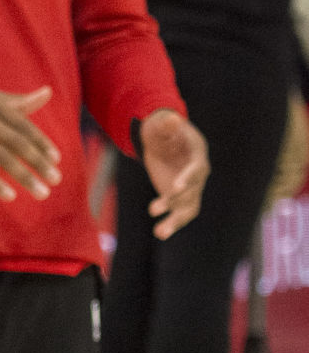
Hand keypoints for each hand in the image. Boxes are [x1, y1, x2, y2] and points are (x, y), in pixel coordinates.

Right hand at [0, 74, 60, 201]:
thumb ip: (17, 101)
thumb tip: (47, 93)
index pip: (23, 124)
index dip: (40, 142)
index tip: (56, 160)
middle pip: (16, 142)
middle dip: (38, 162)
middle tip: (56, 180)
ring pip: (1, 157)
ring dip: (23, 176)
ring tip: (42, 192)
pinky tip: (10, 195)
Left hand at [140, 108, 208, 238]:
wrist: (160, 141)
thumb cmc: (160, 129)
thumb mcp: (160, 124)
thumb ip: (166, 124)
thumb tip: (172, 119)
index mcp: (197, 153)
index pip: (197, 168)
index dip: (188, 177)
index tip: (175, 187)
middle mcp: (198, 173)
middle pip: (192, 190)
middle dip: (175, 200)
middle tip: (153, 208)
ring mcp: (191, 187)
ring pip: (188, 207)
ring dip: (175, 220)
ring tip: (159, 232)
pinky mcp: (180, 197)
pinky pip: (180, 213)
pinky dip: (172, 223)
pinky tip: (159, 233)